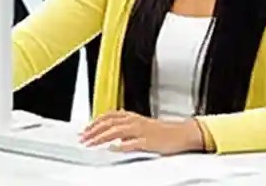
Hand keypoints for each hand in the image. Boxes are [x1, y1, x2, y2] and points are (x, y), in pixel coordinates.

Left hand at [79, 111, 203, 154]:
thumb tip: (110, 134)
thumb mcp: (141, 125)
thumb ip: (126, 127)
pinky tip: (113, 149)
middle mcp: (135, 122)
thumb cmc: (163, 132)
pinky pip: (132, 143)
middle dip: (94, 131)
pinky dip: (121, 145)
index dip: (95, 123)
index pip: (108, 116)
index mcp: (132, 117)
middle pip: (109, 123)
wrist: (182, 133)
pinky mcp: (148, 141)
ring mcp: (141, 131)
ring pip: (117, 131)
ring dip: (102, 137)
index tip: (85, 130)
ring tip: (92, 143)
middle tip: (83, 138)